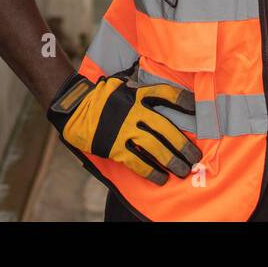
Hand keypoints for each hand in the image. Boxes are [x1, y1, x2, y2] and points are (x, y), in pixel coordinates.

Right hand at [46, 73, 202, 184]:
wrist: (73, 109)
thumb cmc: (99, 99)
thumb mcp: (120, 88)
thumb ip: (137, 92)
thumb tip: (156, 97)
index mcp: (136, 95)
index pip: (164, 94)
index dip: (181, 100)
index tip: (195, 108)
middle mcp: (133, 111)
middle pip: (165, 128)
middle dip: (182, 144)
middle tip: (195, 157)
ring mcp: (123, 129)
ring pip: (154, 146)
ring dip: (171, 160)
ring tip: (183, 170)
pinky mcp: (114, 146)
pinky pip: (137, 161)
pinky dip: (151, 171)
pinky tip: (160, 178)